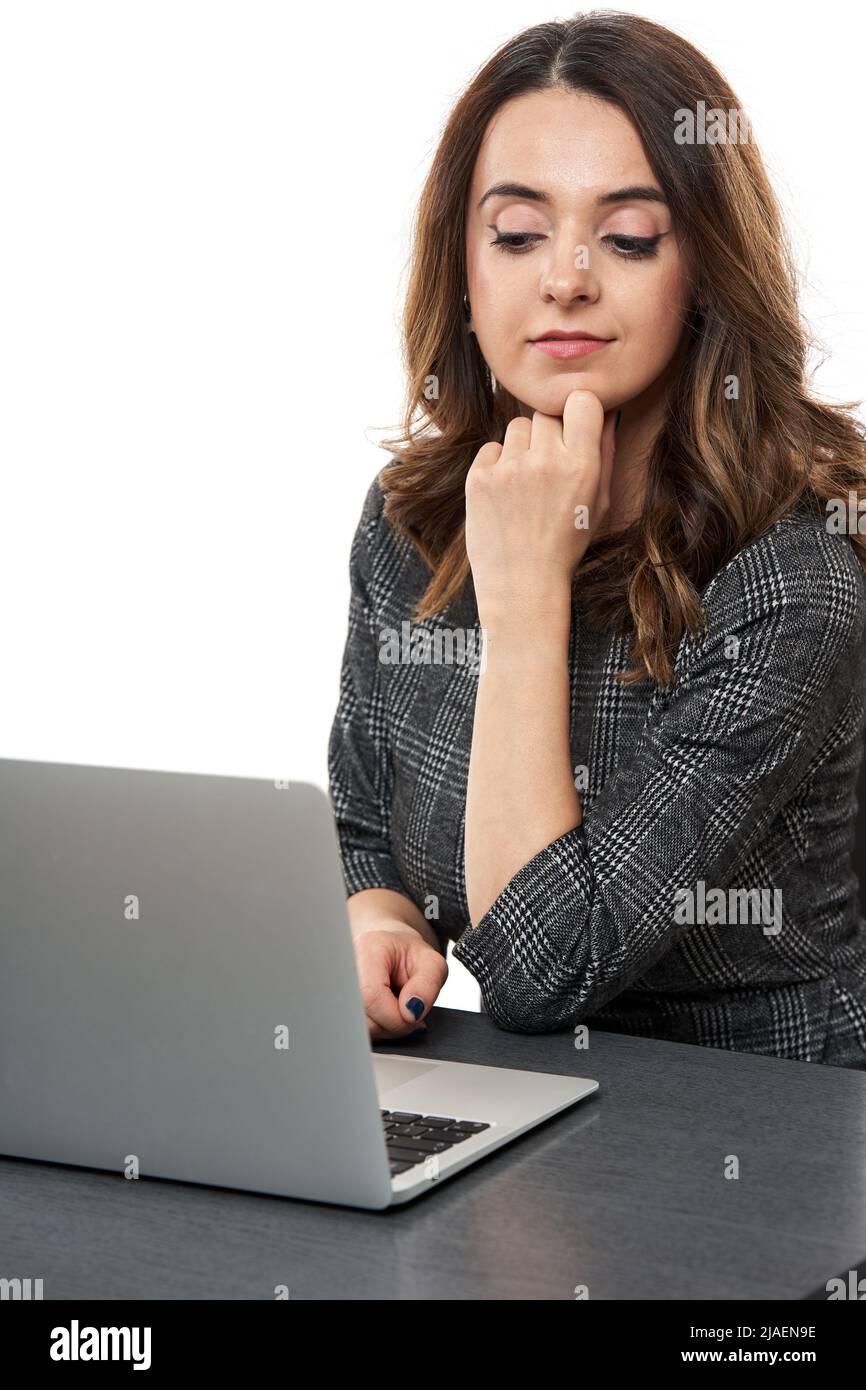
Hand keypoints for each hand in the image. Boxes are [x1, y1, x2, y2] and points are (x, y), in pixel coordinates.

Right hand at [351, 921, 448, 1040]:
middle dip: (393, 1025)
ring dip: (386, 1028)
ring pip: (360, 1028)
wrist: (394, 952)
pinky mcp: (340, 1005)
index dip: (396, 1016)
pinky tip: (384, 1013)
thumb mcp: (432, 964)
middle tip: (409, 1012)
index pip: (371, 996)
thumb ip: (427, 986)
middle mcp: (346, 968)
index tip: (415, 1015)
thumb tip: (411, 1012)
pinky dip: (377, 1028)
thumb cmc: (410, 955)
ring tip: (396, 1008)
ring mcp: (340, 988)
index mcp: (367, 949)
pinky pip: (359, 1030)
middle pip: (363, 1017)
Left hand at [464, 389, 616, 623]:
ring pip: (517, 427)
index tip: (574, 427)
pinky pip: (491, 448)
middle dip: (549, 434)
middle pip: (546, 414)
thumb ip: (604, 454)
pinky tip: (506, 495)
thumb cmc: (566, 545)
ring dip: (522, 447)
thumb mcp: (599, 504)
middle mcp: (545, 461)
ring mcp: (509, 468)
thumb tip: (608, 412)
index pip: (581, 400)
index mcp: (581, 466)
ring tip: (526, 484)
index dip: (578, 411)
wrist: (522, 584)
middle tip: (548, 469)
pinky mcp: (479, 478)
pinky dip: (498, 465)